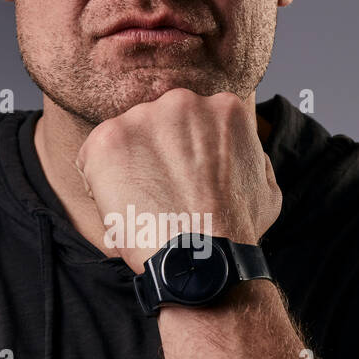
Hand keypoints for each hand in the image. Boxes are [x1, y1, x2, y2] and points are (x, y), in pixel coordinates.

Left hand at [74, 89, 281, 271]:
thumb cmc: (235, 231)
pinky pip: (92, 156)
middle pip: (156, 123)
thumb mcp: (266, 187)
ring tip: (144, 204)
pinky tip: (122, 207)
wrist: (203, 257)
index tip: (184, 179)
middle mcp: (182, 101)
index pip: (191, 120)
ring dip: (127, 167)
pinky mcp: (108, 139)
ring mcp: (142, 118)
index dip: (184, 153)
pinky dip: (99, 182)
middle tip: (162, 193)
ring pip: (124, 137)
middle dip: (155, 154)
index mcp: (223, 107)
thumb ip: (251, 157)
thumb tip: (245, 153)